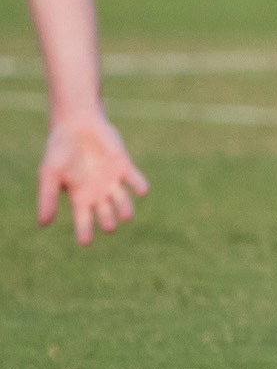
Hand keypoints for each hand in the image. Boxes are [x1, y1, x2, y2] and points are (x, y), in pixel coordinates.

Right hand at [39, 109, 148, 244]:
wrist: (76, 125)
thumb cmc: (60, 151)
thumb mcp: (50, 174)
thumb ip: (47, 197)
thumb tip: (43, 223)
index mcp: (80, 197)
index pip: (83, 220)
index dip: (84, 231)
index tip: (85, 243)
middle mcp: (98, 193)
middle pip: (106, 213)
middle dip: (108, 220)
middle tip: (109, 226)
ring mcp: (113, 181)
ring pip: (122, 200)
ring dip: (125, 207)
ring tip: (126, 216)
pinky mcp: (124, 166)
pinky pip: (135, 179)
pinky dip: (138, 184)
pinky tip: (142, 191)